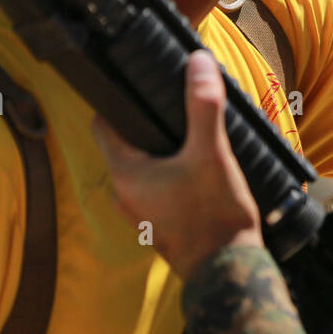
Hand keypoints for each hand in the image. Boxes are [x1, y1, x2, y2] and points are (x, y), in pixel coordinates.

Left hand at [92, 50, 262, 280]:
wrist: (228, 271)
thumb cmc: (215, 213)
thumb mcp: (212, 153)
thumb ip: (203, 106)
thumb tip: (197, 62)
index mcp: (125, 173)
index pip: (103, 124)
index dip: (118, 101)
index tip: (139, 85)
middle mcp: (124, 194)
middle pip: (126, 146)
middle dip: (148, 126)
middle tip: (176, 107)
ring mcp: (139, 215)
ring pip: (142, 170)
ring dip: (161, 154)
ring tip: (192, 138)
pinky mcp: (157, 228)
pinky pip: (156, 191)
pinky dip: (170, 177)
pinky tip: (198, 172)